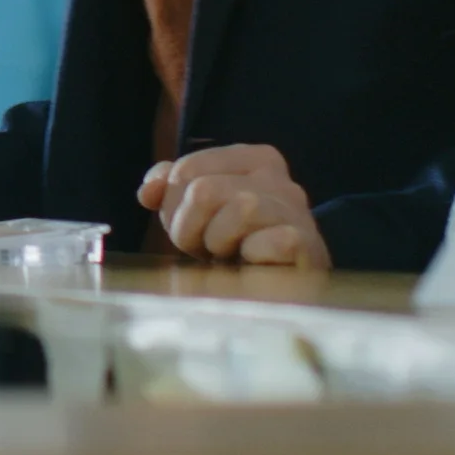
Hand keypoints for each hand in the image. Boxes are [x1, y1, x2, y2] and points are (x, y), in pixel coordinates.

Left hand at [137, 145, 329, 268]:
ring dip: (220, 244)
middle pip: (203, 190)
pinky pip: (263, 242)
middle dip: (192, 228)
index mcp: (253, 159)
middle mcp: (278, 178)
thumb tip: (149, 191)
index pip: (187, 169)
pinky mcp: (304, 243)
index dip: (175, 206)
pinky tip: (255, 265)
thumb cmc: (233, 250)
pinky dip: (250, 260)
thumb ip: (169, 190)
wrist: (278, 295)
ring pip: (238, 209)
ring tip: (231, 256)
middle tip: (208, 248)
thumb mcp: (193, 213)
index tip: (195, 228)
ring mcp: (295, 210)